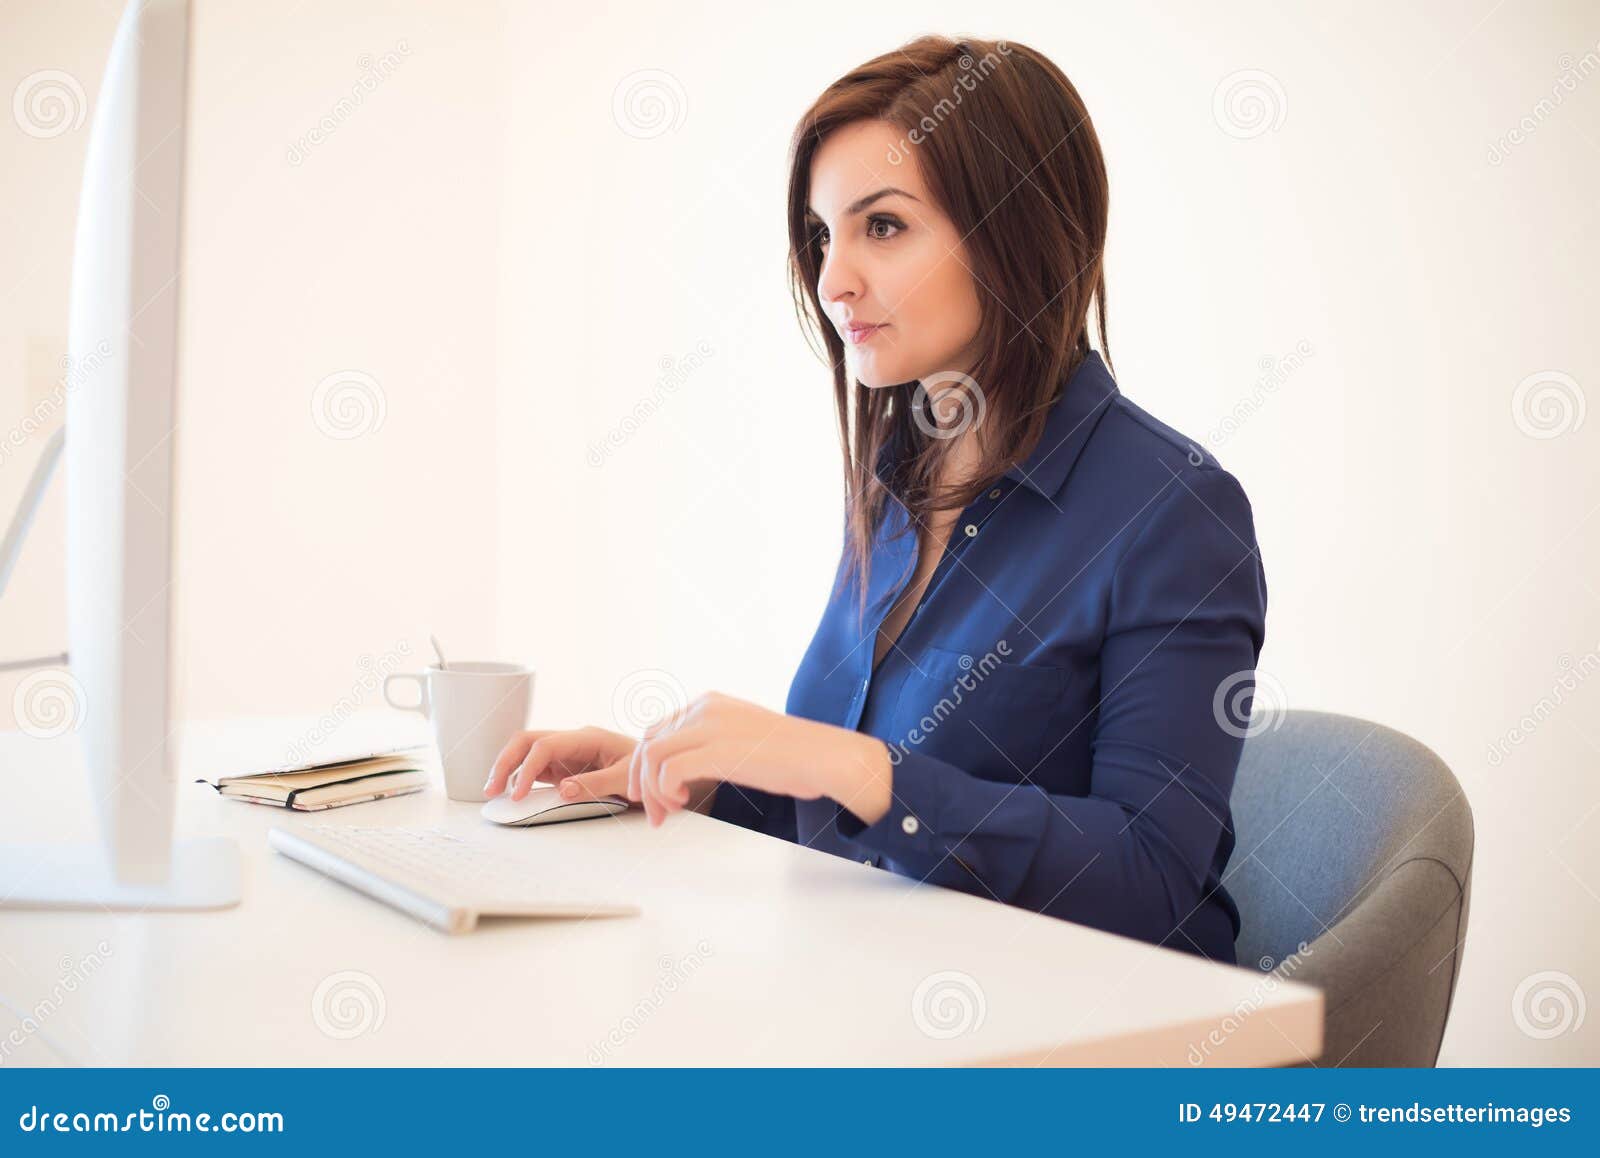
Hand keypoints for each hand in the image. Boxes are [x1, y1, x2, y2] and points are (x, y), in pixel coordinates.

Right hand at [484, 726, 637, 803]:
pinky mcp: (564, 768)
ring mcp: (566, 754)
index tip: (517, 794)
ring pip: (526, 753)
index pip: (545, 745)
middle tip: (491, 789)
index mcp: (587, 737)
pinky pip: (535, 768)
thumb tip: (563, 790)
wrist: (656, 769)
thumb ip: (596, 784)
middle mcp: (572, 742)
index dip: (527, 768)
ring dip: (508, 768)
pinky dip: (519, 778)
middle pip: (527, 741)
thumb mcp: (627, 778)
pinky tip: (509, 792)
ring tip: (492, 791)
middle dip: (506, 761)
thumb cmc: (645, 769)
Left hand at [630, 691, 891, 827]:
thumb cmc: (791, 756)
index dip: (646, 766)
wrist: (825, 757)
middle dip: (641, 781)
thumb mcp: (741, 738)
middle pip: (646, 743)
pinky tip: (682, 803)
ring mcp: (709, 727)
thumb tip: (684, 769)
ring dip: (652, 791)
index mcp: (708, 703)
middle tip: (653, 813)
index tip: (653, 795)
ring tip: (669, 813)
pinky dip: (665, 791)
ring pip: (651, 757)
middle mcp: (703, 708)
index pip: (656, 730)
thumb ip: (711, 743)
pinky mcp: (717, 750)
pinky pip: (667, 771)